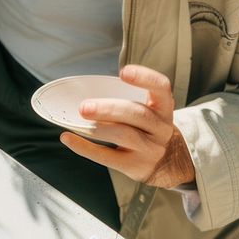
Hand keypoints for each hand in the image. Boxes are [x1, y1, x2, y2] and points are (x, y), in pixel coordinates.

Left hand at [60, 64, 195, 188]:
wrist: (169, 163)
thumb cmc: (148, 128)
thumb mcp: (150, 111)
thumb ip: (128, 100)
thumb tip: (84, 91)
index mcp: (163, 107)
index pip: (161, 87)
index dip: (144, 78)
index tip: (124, 72)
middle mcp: (160, 127)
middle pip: (138, 114)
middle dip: (110, 109)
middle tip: (85, 106)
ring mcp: (150, 149)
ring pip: (125, 135)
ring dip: (100, 127)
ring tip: (81, 119)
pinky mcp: (135, 166)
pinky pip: (108, 157)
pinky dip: (85, 148)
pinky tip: (69, 138)